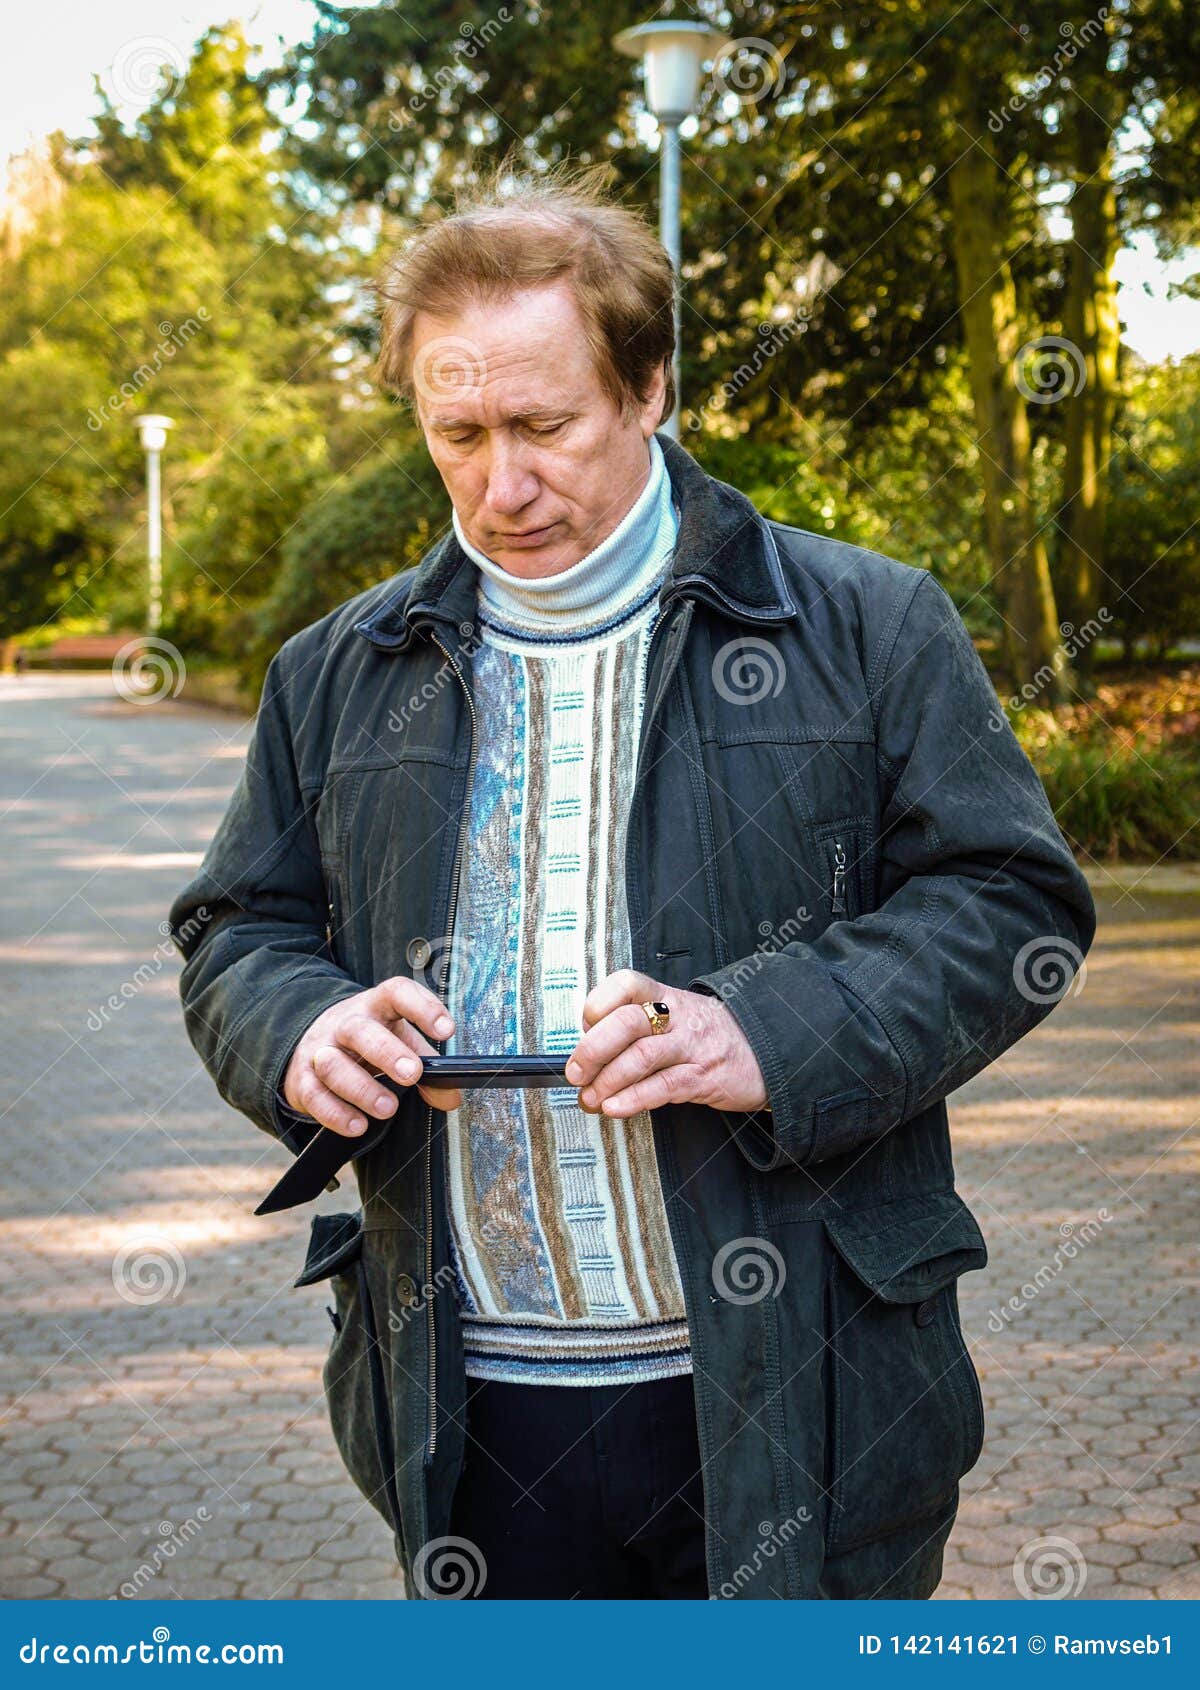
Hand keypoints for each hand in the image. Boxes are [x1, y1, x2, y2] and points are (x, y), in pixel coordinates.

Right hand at [283, 977, 463, 1135]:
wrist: (313, 1043)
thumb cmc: (368, 1042)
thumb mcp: (401, 1042)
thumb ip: (428, 1066)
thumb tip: (449, 1097)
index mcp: (376, 1006)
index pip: (397, 992)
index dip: (423, 1007)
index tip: (446, 1030)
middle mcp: (345, 1023)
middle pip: (361, 1030)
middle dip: (388, 1052)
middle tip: (412, 1074)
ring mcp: (320, 1049)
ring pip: (333, 1064)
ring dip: (363, 1089)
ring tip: (388, 1108)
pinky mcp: (302, 1079)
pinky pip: (315, 1096)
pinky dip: (337, 1114)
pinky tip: (359, 1125)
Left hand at [564, 969, 767, 1119]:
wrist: (768, 1050)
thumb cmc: (709, 1035)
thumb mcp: (675, 1017)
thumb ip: (637, 1026)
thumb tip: (587, 1048)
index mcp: (664, 997)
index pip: (626, 983)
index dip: (599, 1002)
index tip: (585, 1025)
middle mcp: (677, 1017)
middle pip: (627, 1022)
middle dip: (592, 1050)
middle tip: (576, 1073)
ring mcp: (692, 1046)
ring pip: (641, 1057)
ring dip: (608, 1081)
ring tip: (591, 1099)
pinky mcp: (704, 1077)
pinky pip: (663, 1088)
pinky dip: (633, 1100)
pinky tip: (615, 1108)